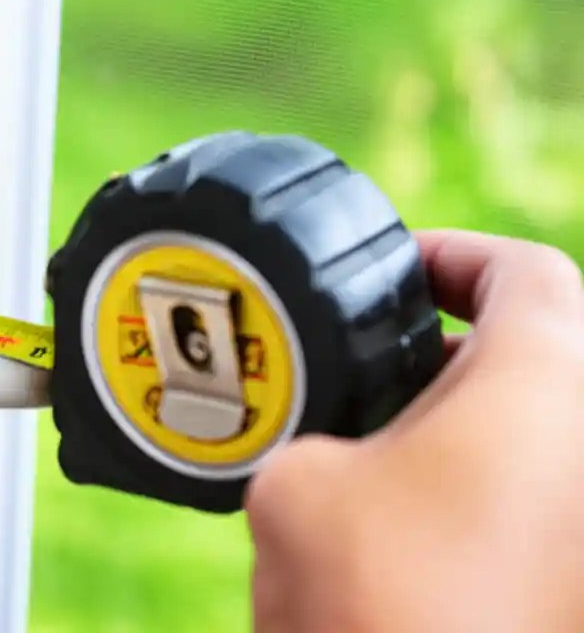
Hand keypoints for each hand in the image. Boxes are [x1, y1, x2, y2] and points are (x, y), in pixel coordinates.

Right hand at [246, 230, 582, 631]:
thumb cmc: (388, 610)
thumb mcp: (298, 488)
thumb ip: (311, 439)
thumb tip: (330, 465)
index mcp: (548, 382)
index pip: (521, 271)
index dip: (450, 256)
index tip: (395, 269)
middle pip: (538, 358)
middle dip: (447, 358)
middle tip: (368, 370)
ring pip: (537, 442)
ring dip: (461, 437)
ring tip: (369, 462)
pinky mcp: (569, 582)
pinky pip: (535, 510)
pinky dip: (477, 505)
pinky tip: (398, 536)